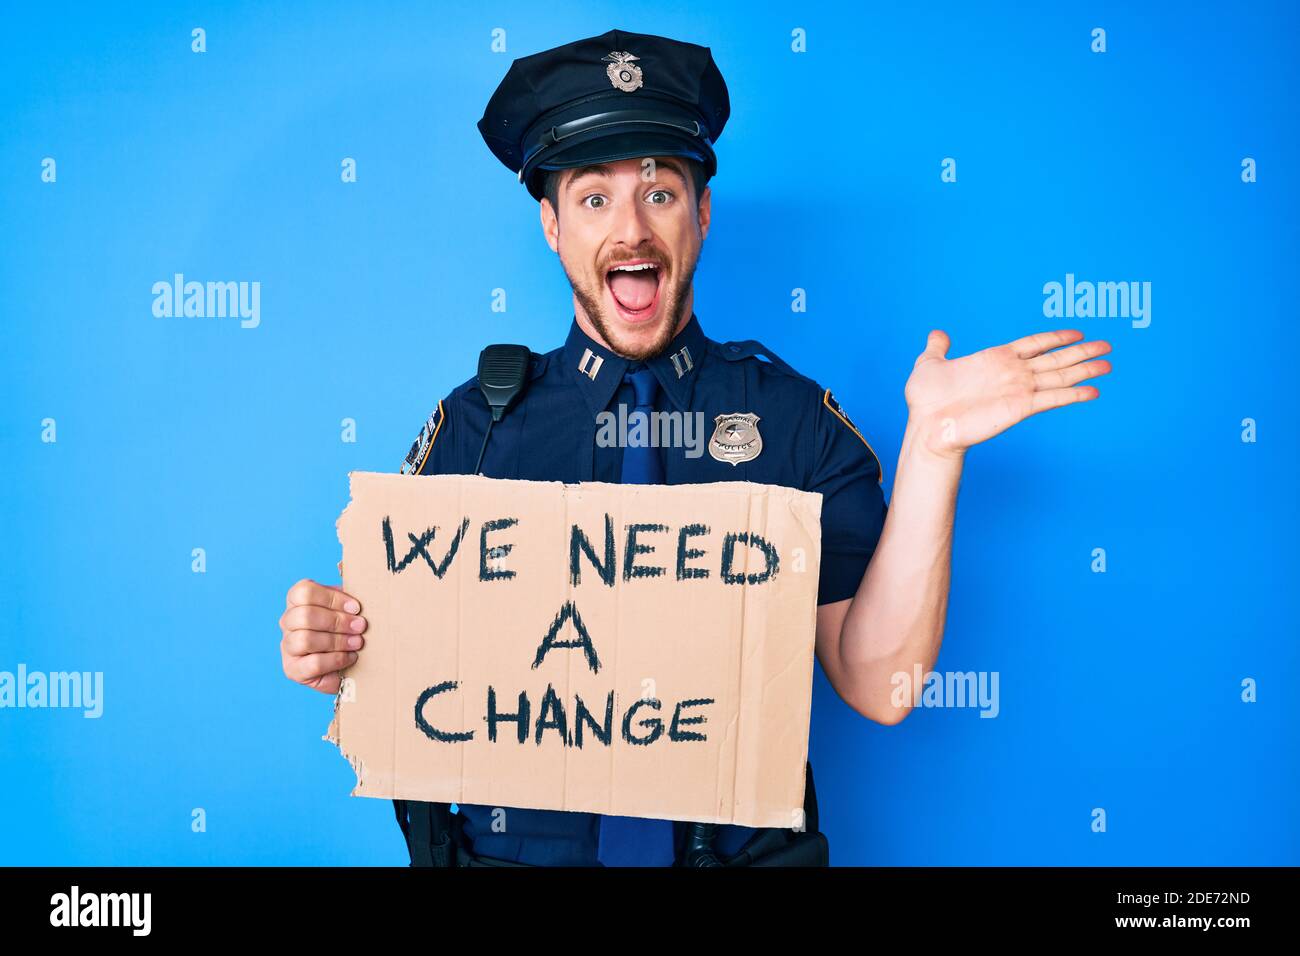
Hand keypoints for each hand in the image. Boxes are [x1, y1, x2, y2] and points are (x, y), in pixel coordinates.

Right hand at [279, 579, 366, 694]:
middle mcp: (287, 621)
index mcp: (297, 600)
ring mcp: (287, 646)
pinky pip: (312, 663)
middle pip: (304, 615)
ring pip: (304, 639)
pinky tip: (350, 658)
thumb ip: (347, 588)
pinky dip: (336, 660)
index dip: (332, 598)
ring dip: (337, 641)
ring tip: (357, 643)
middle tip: (361, 627)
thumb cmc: (346, 627)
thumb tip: (347, 568)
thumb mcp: (347, 606)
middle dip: (338, 621)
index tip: (356, 608)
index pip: (304, 591)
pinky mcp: (292, 669)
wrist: (346, 661)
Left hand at [904, 328, 1110, 458]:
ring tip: (1109, 365)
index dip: (1055, 338)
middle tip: (1108, 346)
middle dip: (1082, 353)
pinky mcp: (1019, 407)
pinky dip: (1073, 395)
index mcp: (995, 359)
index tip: (1078, 333)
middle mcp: (1012, 374)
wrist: (926, 426)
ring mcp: (1018, 390)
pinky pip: (1052, 398)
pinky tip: (1093, 392)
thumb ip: (938, 348)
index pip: (1033, 344)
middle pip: (1055, 359)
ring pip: (1059, 376)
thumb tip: (938, 333)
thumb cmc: (925, 400)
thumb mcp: (929, 364)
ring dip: (1085, 371)